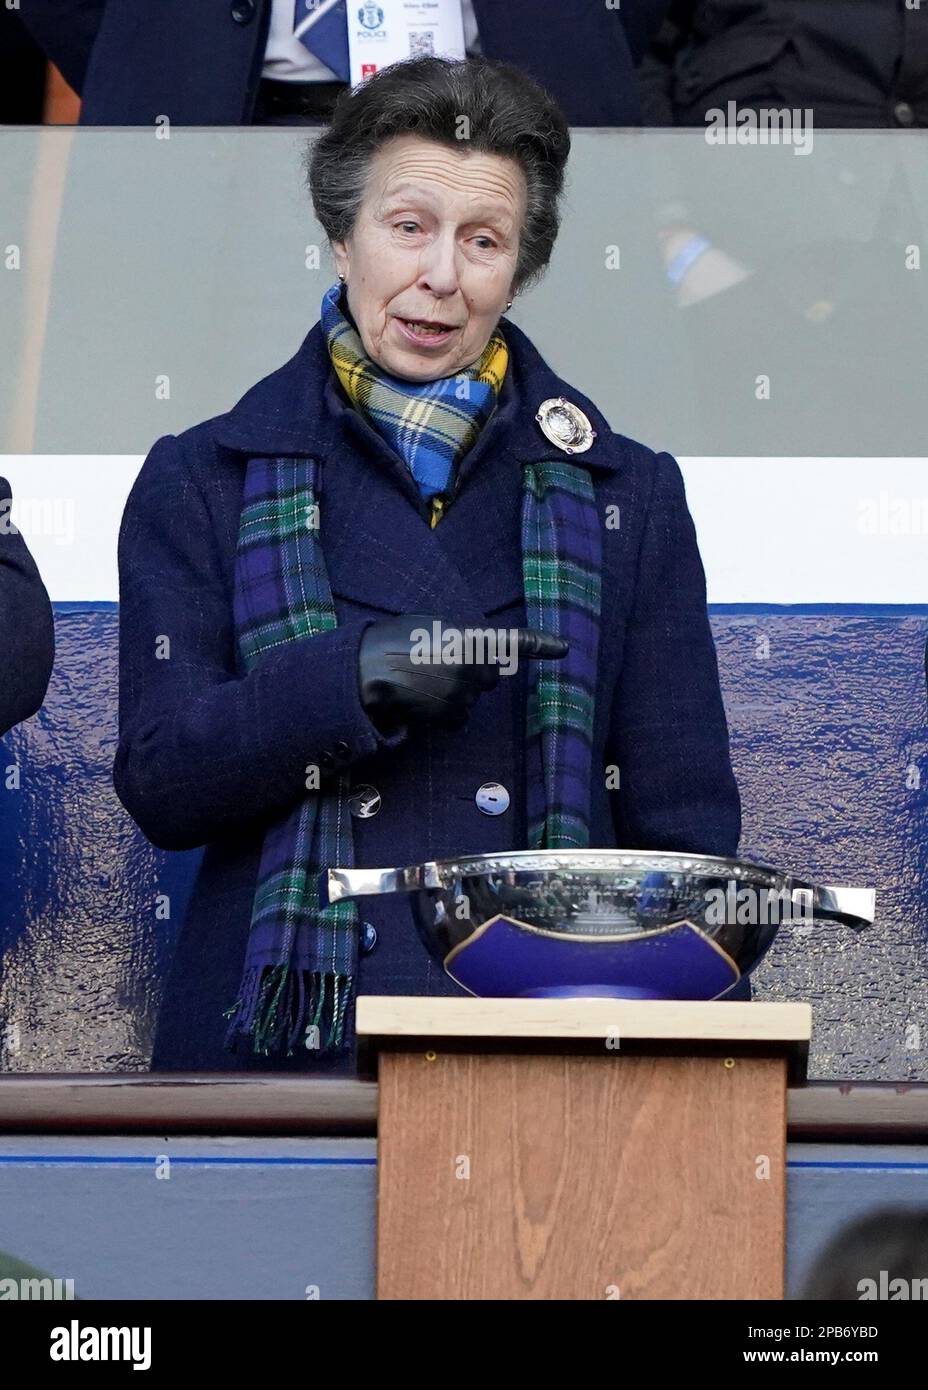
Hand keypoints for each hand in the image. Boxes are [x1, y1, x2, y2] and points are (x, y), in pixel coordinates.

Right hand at [358, 613, 568, 732]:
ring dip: (456, 692)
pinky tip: (423, 699)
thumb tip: (473, 649)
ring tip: (424, 681)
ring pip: (472, 697)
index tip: (563, 648)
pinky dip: (446, 712)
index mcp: (471, 639)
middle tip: (440, 665)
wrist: (367, 671)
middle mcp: (474, 668)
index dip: (541, 645)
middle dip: (474, 672)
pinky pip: (460, 717)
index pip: (514, 643)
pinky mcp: (452, 717)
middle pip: (490, 675)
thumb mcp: (431, 624)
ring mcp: (464, 695)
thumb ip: (462, 636)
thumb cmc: (393, 640)